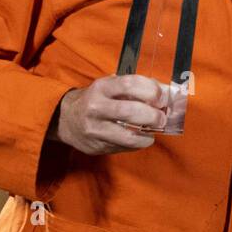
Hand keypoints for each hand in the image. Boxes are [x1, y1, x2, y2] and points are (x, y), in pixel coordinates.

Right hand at [50, 74, 169, 154]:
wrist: (65, 118)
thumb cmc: (97, 100)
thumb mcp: (110, 87)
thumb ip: (134, 88)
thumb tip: (166, 93)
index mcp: (101, 87)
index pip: (130, 84)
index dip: (151, 91)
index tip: (162, 98)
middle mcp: (96, 107)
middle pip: (130, 111)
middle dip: (152, 116)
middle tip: (161, 118)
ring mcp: (95, 129)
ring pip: (128, 136)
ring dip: (147, 136)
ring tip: (152, 132)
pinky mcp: (96, 146)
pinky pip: (123, 147)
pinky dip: (137, 144)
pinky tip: (141, 139)